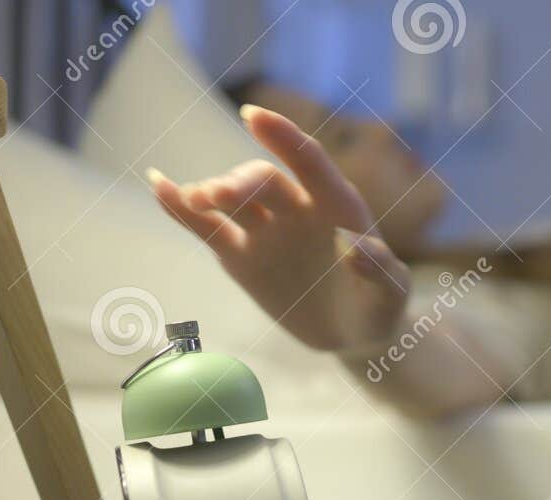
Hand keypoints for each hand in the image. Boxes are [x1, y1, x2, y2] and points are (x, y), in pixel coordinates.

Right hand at [146, 105, 409, 355]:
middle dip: (241, 183)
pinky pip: (208, 228)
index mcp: (337, 208)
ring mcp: (266, 231)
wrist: (354, 332)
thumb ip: (380, 272)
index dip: (284, 138)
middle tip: (219, 195)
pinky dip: (183, 209)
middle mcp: (298, 209)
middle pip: (264, 183)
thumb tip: (359, 248)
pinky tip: (159, 186)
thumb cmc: (380, 307)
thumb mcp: (391, 296)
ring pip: (233, 200)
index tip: (254, 116)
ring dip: (211, 194)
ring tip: (197, 201)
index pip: (310, 164)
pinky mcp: (242, 256)